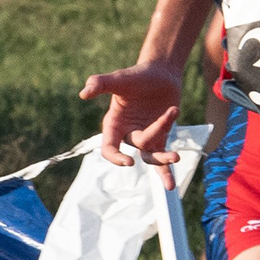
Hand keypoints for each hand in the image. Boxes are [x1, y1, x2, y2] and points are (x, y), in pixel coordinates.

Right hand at [78, 63, 185, 183]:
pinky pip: (161, 155)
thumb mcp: (119, 79)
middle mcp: (127, 133)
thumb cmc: (137, 76)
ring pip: (151, 157)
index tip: (128, 162)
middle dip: (155, 137)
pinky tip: (170, 187)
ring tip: (176, 156)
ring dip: (163, 160)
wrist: (161, 73)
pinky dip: (166, 170)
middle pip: (137, 146)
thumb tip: (84, 93)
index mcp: (114, 124)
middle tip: (172, 118)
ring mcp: (145, 136)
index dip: (115, 157)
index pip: (109, 147)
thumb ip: (101, 83)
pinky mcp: (161, 136)